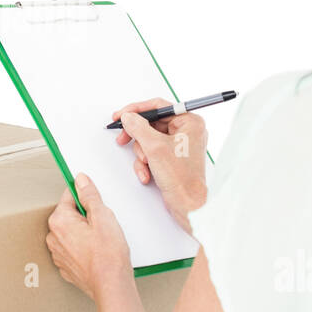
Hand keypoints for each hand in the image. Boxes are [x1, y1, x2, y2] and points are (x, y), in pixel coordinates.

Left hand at [46, 173, 131, 302]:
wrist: (111, 286)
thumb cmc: (108, 256)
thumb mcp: (103, 217)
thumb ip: (89, 196)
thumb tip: (81, 181)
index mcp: (59, 221)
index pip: (69, 196)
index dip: (86, 196)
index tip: (95, 200)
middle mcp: (54, 238)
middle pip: (70, 215)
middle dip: (86, 217)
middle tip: (102, 225)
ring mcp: (59, 254)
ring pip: (72, 233)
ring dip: (84, 233)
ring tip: (101, 241)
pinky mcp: (67, 267)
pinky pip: (74, 249)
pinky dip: (84, 248)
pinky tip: (97, 252)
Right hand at [113, 98, 208, 232]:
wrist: (188, 205)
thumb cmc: (182, 179)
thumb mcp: (154, 148)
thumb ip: (138, 127)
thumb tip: (128, 117)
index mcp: (190, 122)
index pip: (159, 106)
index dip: (137, 110)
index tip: (121, 115)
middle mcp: (187, 131)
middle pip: (152, 124)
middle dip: (138, 137)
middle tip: (123, 139)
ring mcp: (180, 145)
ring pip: (149, 140)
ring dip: (142, 153)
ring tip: (145, 163)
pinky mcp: (173, 158)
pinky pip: (152, 152)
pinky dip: (146, 163)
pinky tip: (147, 174)